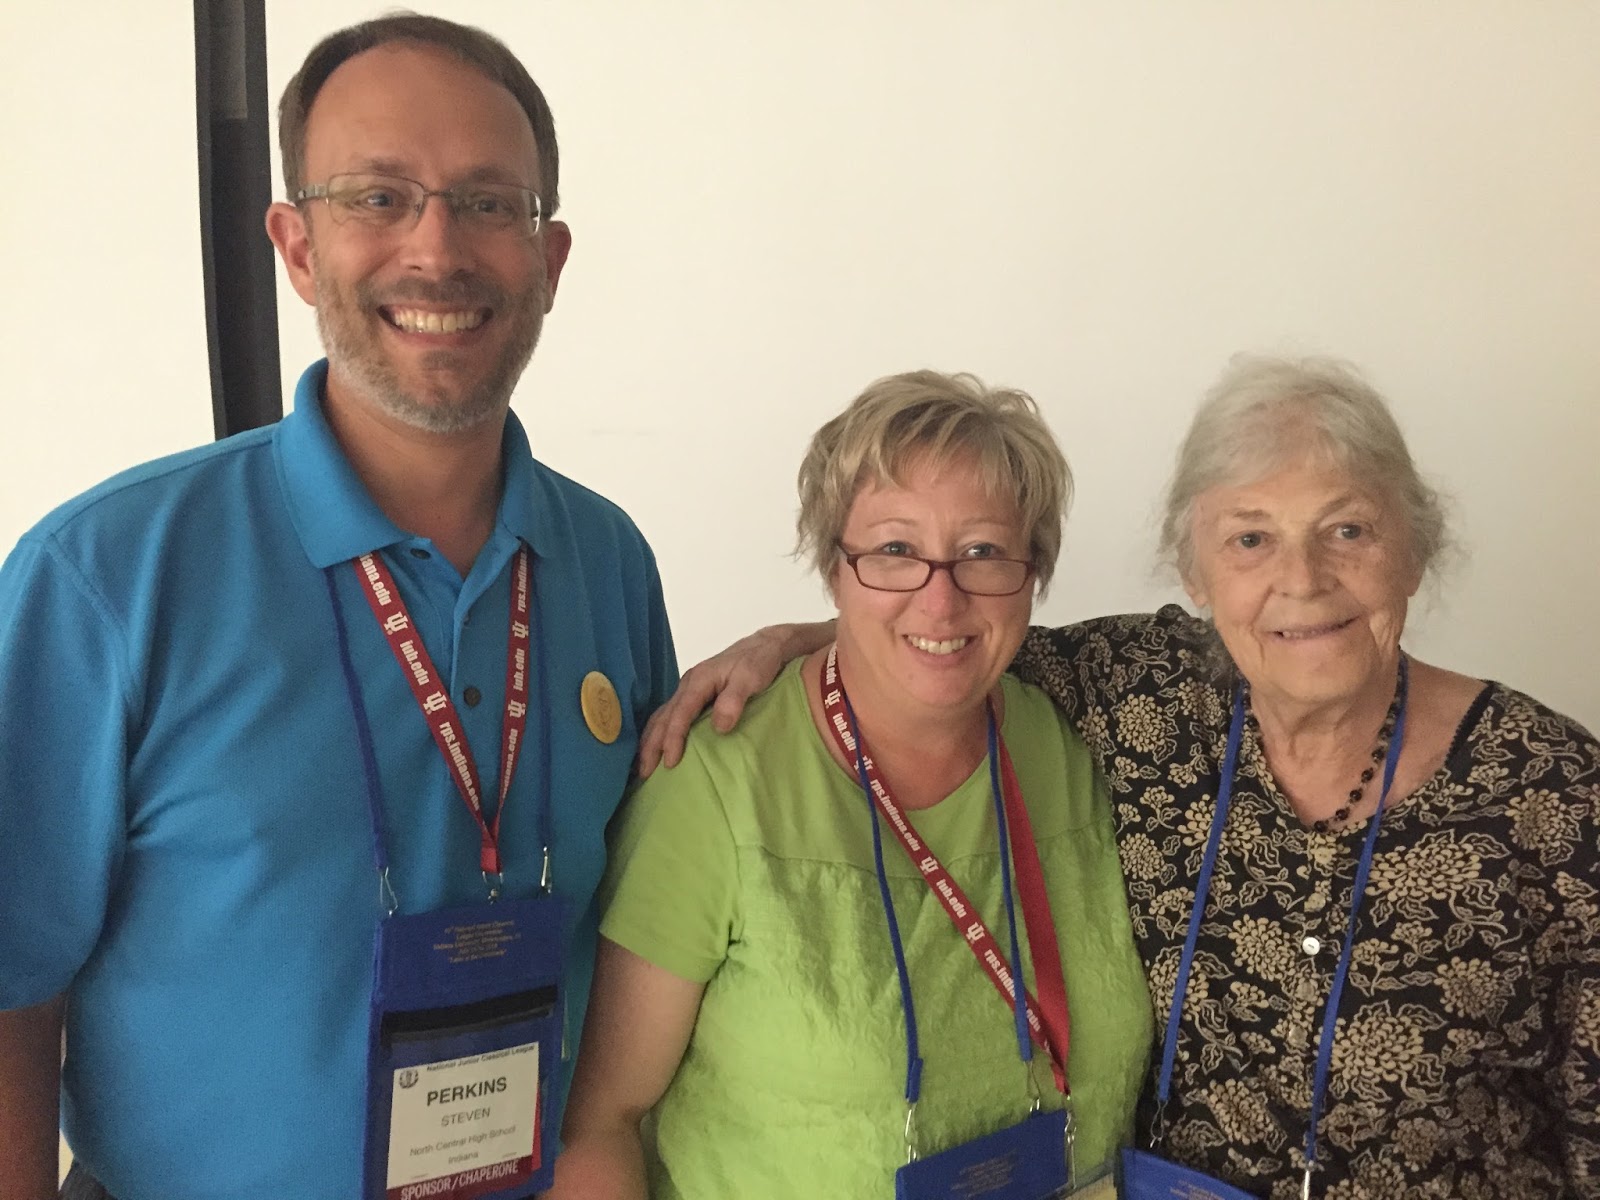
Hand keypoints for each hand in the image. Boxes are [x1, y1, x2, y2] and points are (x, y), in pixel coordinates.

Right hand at [637, 621, 833, 774]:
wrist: (766, 646)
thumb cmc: (759, 662)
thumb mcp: (751, 678)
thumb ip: (734, 700)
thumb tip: (718, 727)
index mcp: (699, 680)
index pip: (680, 713)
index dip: (673, 739)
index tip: (670, 763)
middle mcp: (688, 684)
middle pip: (663, 717)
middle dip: (652, 745)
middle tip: (645, 773)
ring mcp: (689, 689)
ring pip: (662, 716)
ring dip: (651, 741)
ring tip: (645, 767)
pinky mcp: (695, 695)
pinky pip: (670, 715)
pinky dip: (660, 733)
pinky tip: (658, 747)